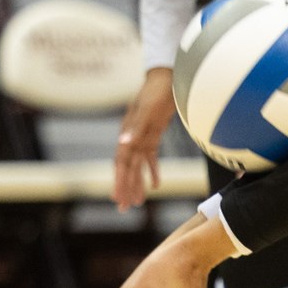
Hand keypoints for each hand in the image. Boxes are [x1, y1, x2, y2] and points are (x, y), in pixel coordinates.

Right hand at [114, 68, 175, 210]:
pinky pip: (150, 157)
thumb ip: (136, 127)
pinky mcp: (153, 134)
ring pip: (137, 166)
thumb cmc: (157, 92)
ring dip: (137, 183)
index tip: (118, 199)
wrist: (168, 77)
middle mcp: (132, 137)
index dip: (120, 181)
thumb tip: (123, 143)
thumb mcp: (148, 110)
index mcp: (128, 133)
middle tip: (124, 209)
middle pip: (127, 168)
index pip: (122, 163)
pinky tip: (156, 184)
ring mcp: (142, 136)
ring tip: (138, 203)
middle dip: (126, 188)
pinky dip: (152, 171)